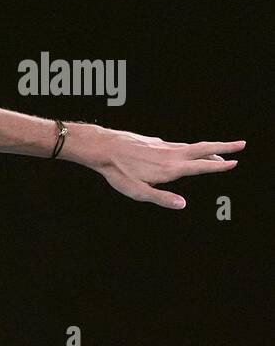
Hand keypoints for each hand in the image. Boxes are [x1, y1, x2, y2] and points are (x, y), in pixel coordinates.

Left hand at [92, 128, 244, 208]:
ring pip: (192, 146)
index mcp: (171, 168)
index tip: (235, 162)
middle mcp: (171, 154)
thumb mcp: (138, 191)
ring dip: (209, 148)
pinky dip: (191, 147)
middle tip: (242, 144)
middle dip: (225, 147)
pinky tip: (188, 151)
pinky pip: (179, 144)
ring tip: (220, 151)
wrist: (104, 148)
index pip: (202, 166)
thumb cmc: (119, 172)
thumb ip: (161, 198)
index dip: (220, 165)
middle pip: (204, 148)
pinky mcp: (156, 142)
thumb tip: (183, 204)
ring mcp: (164, 146)